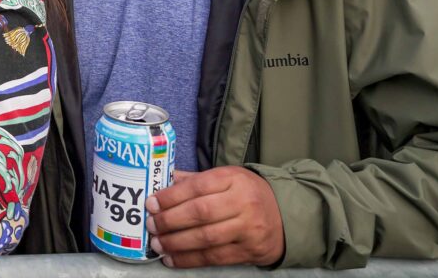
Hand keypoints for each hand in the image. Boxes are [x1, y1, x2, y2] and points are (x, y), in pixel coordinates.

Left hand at [146, 167, 283, 267]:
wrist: (286, 215)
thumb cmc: (247, 193)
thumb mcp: (226, 177)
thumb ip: (195, 180)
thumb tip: (164, 182)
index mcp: (233, 179)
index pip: (197, 187)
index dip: (171, 197)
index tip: (151, 204)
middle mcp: (243, 203)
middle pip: (201, 213)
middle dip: (170, 221)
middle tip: (151, 225)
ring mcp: (248, 229)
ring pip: (207, 238)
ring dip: (177, 244)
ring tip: (157, 244)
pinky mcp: (250, 252)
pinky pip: (215, 257)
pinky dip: (190, 260)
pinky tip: (172, 259)